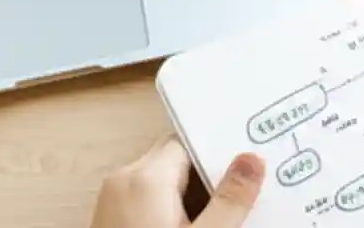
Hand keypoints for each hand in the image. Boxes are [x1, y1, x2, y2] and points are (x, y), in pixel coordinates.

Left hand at [91, 136, 264, 227]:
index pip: (188, 142)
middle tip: (244, 193)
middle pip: (176, 162)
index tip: (249, 163)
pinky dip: (173, 212)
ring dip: (194, 199)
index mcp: (145, 178)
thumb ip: (230, 200)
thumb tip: (252, 160)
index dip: (220, 152)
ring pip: (164, 185)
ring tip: (224, 217)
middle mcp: (123, 183)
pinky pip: (148, 203)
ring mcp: (112, 204)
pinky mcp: (111, 223)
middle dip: (210, 178)